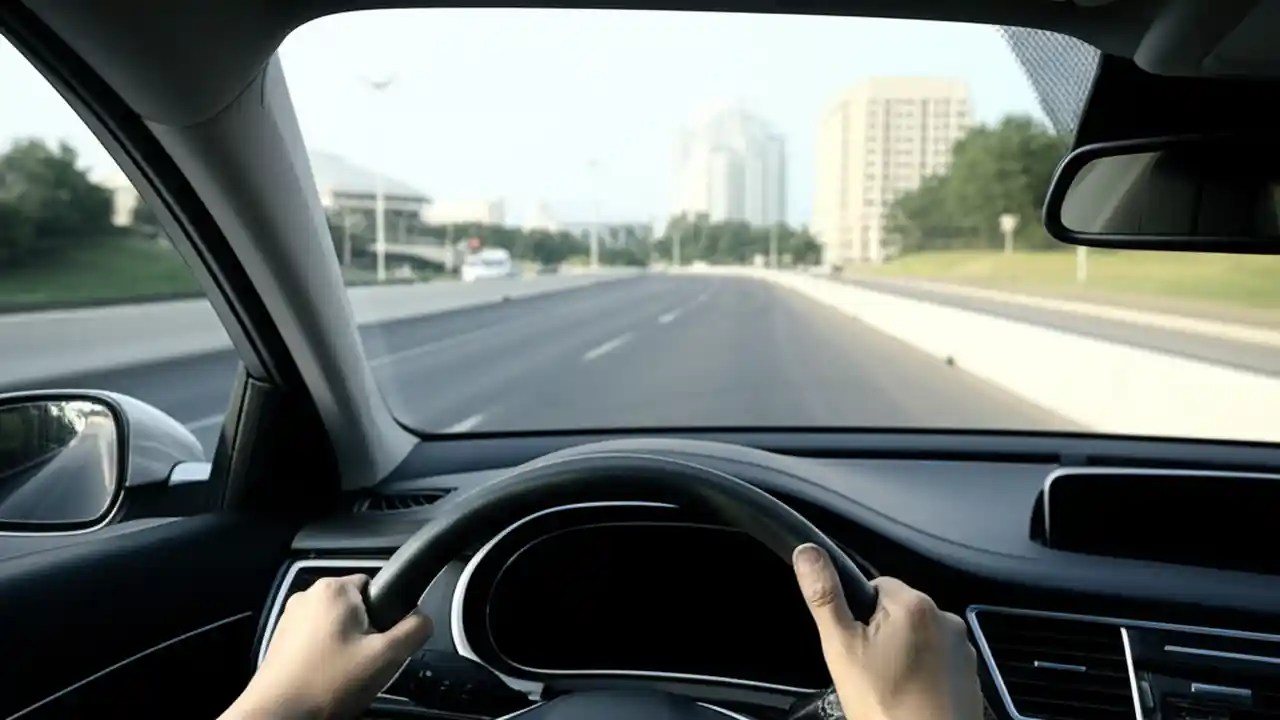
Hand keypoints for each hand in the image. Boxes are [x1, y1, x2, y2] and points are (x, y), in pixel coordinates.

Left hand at [223, 575, 432, 719]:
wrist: (278, 715)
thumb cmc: (329, 683)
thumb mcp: (387, 657)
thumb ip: (415, 630)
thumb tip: (423, 618)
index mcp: (334, 589)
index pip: (376, 586)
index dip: (386, 615)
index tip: (380, 643)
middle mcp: (308, 595)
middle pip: (356, 607)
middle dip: (365, 633)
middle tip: (365, 663)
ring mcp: (290, 617)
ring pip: (336, 625)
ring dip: (345, 646)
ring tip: (344, 675)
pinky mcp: (280, 639)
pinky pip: (316, 639)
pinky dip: (325, 656)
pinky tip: (326, 679)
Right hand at [792, 544, 982, 719]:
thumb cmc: (883, 703)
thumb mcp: (842, 648)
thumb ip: (825, 597)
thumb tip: (807, 550)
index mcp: (914, 604)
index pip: (877, 586)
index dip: (860, 615)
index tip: (857, 647)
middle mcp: (947, 619)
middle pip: (899, 613)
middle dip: (882, 636)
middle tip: (869, 672)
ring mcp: (963, 650)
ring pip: (919, 639)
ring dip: (904, 655)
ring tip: (890, 689)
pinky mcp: (971, 676)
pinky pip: (937, 663)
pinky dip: (924, 675)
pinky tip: (911, 698)